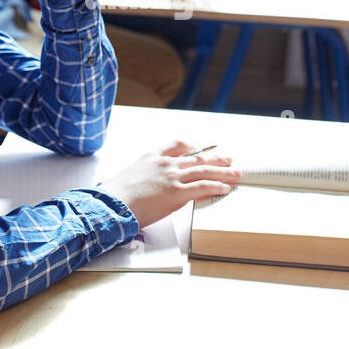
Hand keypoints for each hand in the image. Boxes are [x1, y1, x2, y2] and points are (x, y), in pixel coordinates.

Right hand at [99, 140, 238, 228]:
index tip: (201, 148)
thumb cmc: (116, 195)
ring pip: (204, 170)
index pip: (177, 144)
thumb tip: (147, 185)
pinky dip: (216, 186)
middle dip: (215, 158)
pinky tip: (225, 187)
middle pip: (197, 157)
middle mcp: (166, 164)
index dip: (193, 146)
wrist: (113, 203)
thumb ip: (143, 177)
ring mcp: (173, 178)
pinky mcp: (177, 194)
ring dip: (223, 171)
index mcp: (152, 157)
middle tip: (228, 159)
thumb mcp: (129, 177)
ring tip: (235, 173)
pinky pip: (202, 187)